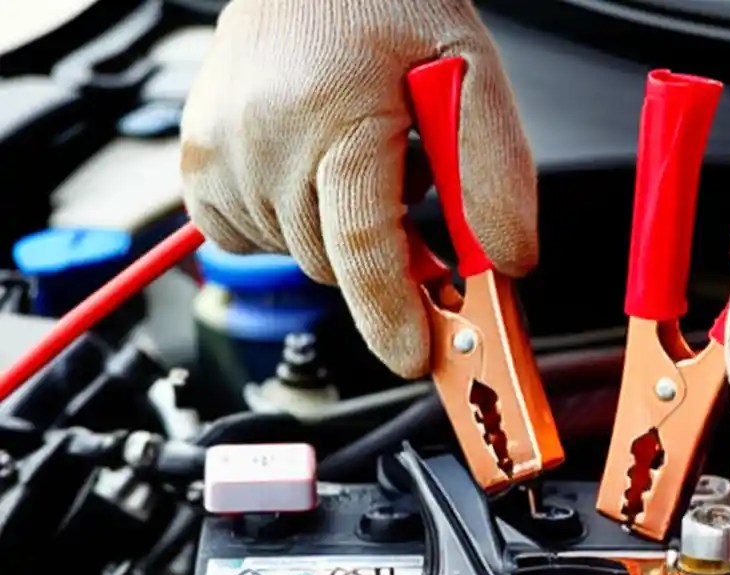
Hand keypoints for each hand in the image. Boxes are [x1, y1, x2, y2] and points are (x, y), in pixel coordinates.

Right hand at [180, 0, 535, 377]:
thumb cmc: (388, 9)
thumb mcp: (473, 73)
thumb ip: (496, 172)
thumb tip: (507, 262)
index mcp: (338, 117)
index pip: (363, 249)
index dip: (392, 315)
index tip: (415, 358)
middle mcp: (266, 139)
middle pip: (335, 264)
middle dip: (381, 256)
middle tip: (408, 194)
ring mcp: (221, 152)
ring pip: (296, 255)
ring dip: (337, 232)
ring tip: (356, 159)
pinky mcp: (196, 161)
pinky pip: (246, 237)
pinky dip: (289, 223)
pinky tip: (311, 173)